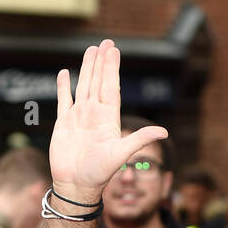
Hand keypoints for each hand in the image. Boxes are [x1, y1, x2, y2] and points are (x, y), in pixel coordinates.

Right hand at [51, 40, 168, 203]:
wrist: (76, 185)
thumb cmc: (99, 173)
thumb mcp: (122, 154)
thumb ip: (140, 139)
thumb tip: (164, 131)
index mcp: (109, 119)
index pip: (112, 87)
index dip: (113, 69)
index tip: (114, 51)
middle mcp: (95, 114)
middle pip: (99, 81)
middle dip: (102, 62)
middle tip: (106, 42)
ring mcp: (79, 117)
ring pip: (84, 85)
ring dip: (87, 68)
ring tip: (90, 50)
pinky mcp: (63, 122)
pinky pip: (64, 99)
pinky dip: (63, 86)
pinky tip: (66, 72)